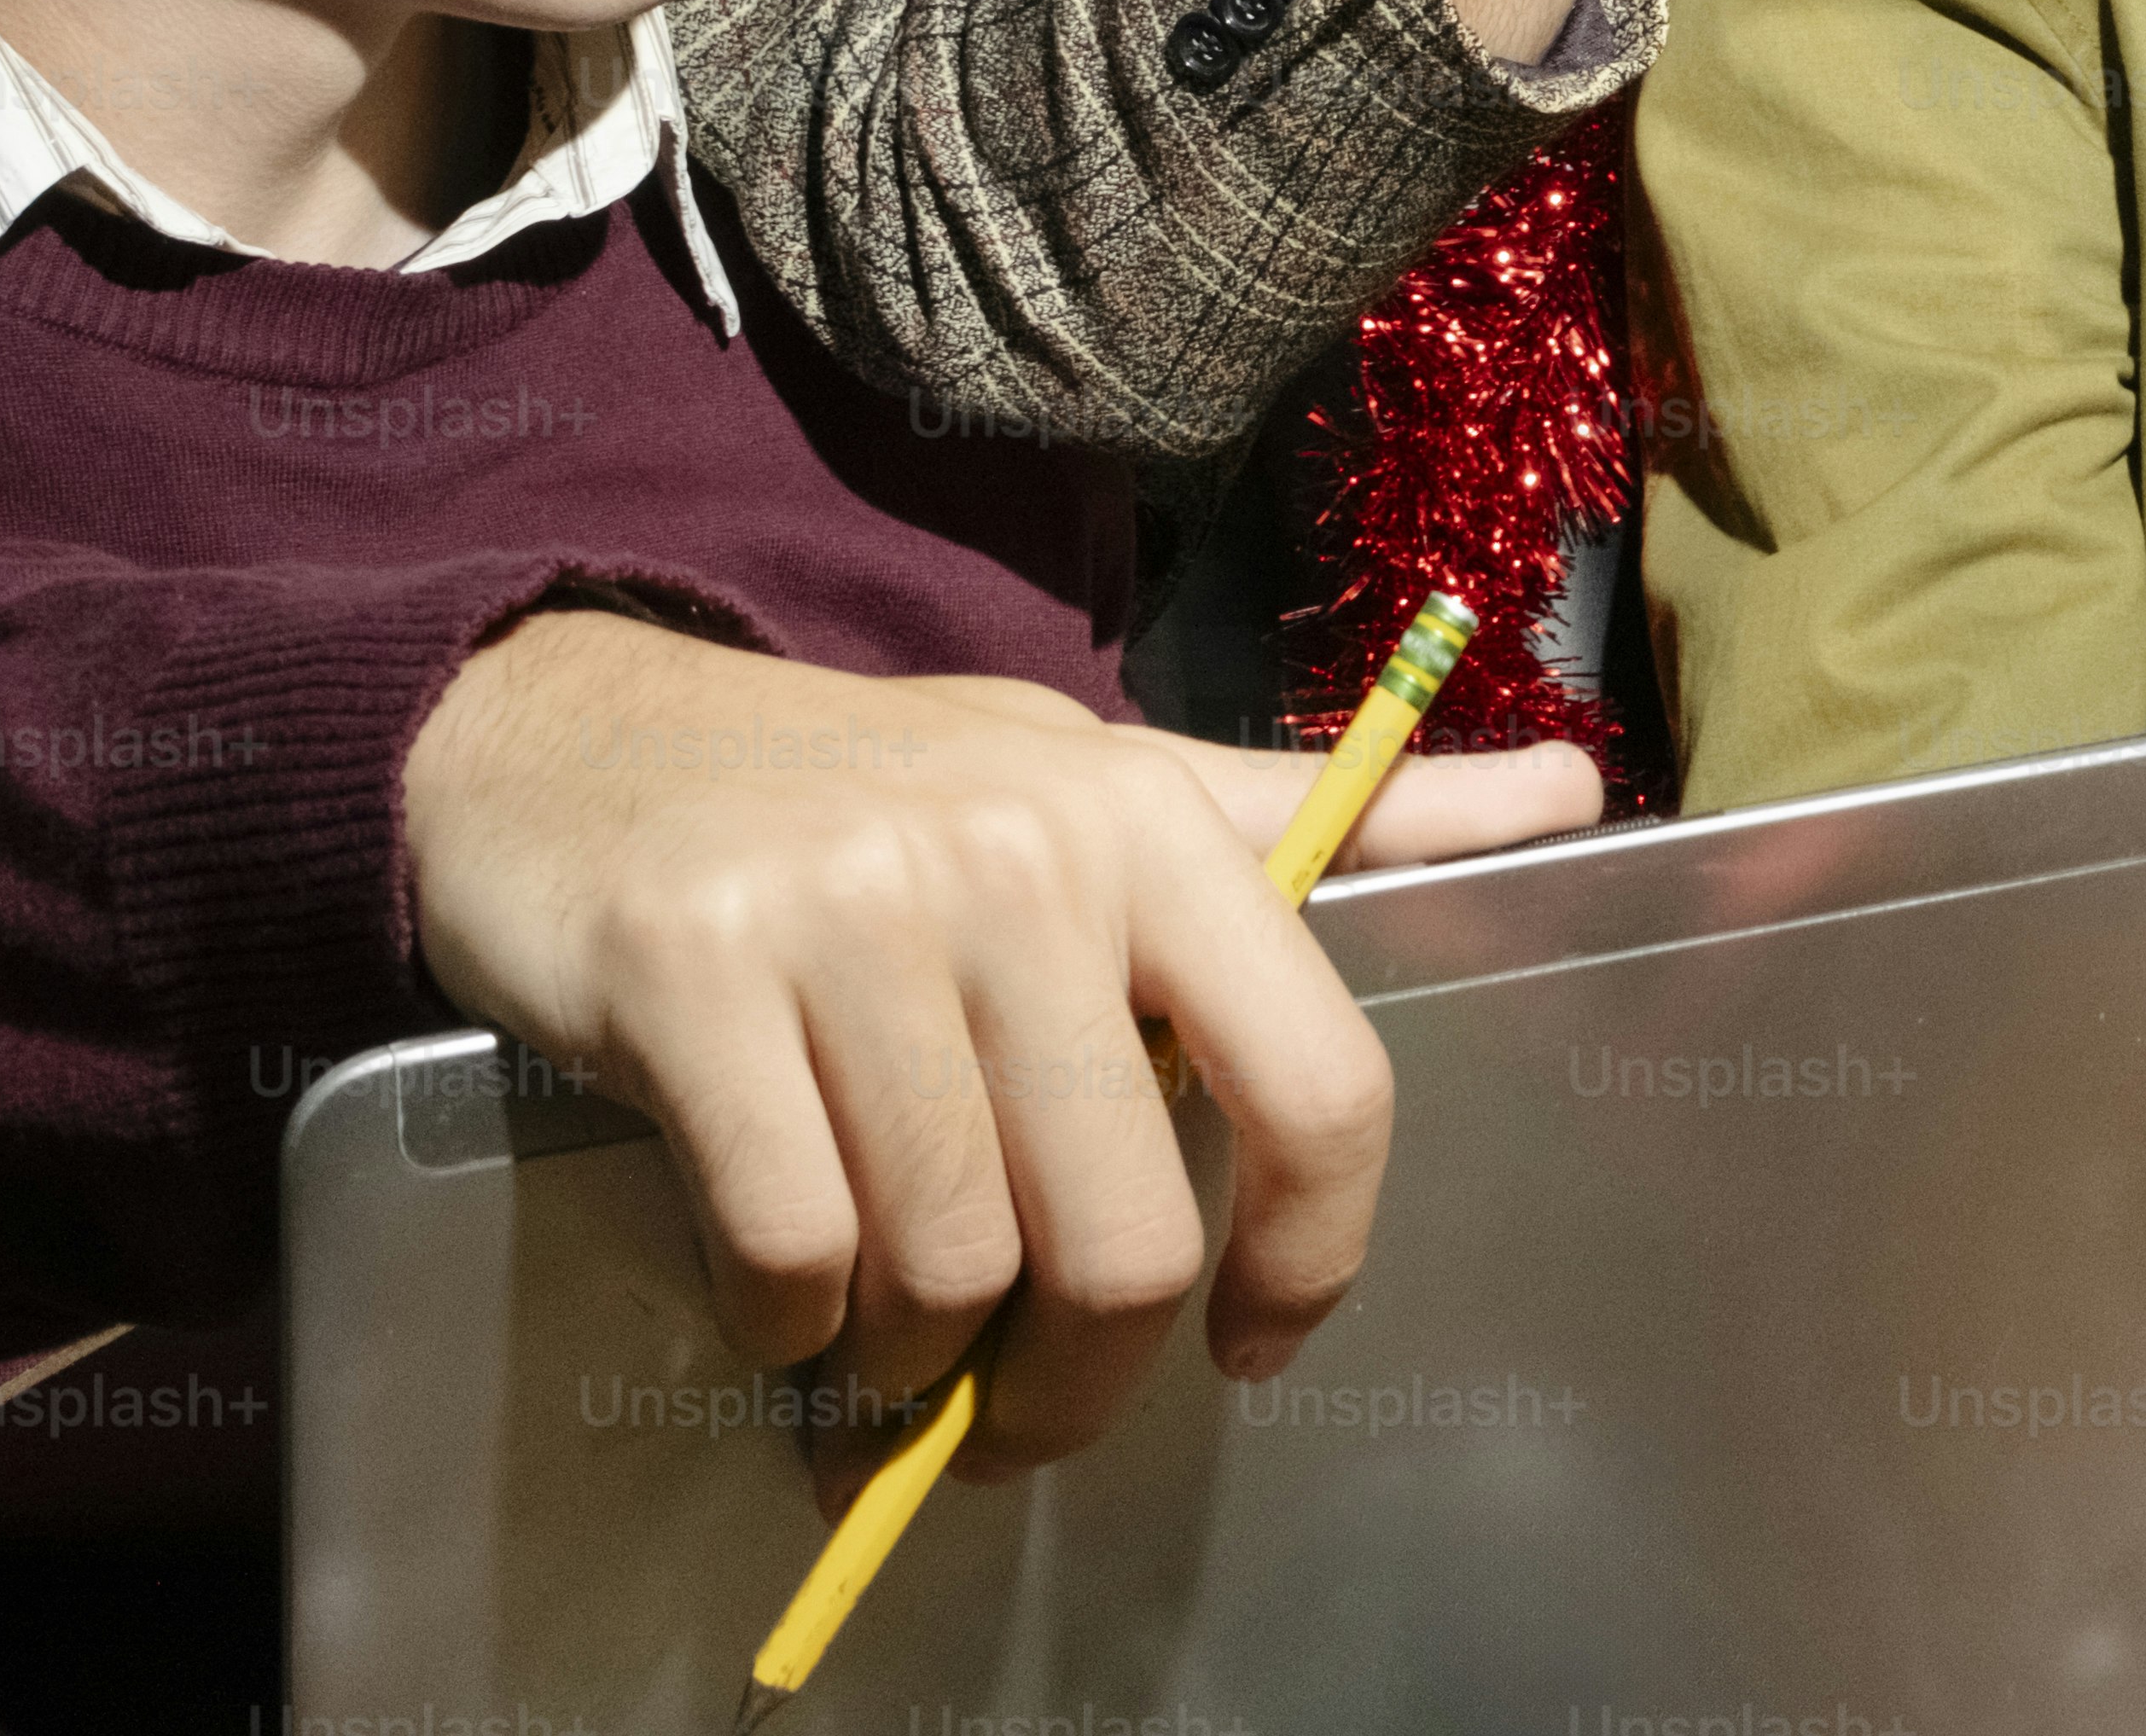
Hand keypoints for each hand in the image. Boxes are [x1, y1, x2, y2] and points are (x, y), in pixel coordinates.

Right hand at [396, 612, 1507, 1486]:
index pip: (1320, 1087)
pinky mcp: (690, 971)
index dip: (1309, 1262)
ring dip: (913, 1365)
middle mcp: (1021, 858)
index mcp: (1155, 826)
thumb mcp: (1113, 781)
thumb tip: (1570, 798)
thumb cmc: (875, 789)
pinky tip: (781, 1304)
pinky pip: (791, 1248)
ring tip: (883, 1350)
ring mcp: (851, 911)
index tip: (1250, 1348)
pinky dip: (787, 1329)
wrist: (575, 734)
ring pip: (951, 1261)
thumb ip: (1330, 822)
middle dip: (1074, 1382)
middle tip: (1020, 1412)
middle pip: (1122, 1232)